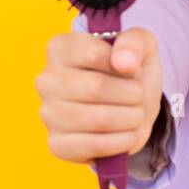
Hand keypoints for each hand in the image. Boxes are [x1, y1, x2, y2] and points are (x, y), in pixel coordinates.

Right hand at [35, 27, 162, 166]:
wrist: (131, 109)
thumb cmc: (129, 73)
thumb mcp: (141, 46)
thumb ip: (135, 42)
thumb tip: (123, 63)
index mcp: (60, 48)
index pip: (93, 54)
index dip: (124, 65)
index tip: (132, 70)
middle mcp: (47, 80)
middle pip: (97, 88)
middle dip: (132, 94)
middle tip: (139, 97)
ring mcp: (48, 114)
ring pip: (99, 119)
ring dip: (131, 118)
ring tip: (135, 114)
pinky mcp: (57, 144)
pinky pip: (95, 146)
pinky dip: (122, 141)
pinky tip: (127, 134)